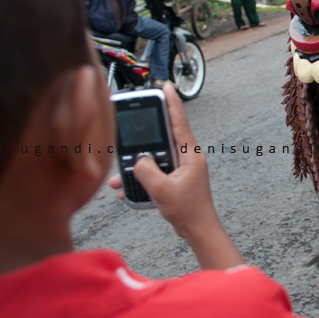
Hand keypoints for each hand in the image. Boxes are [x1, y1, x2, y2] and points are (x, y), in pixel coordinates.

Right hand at [108, 84, 243, 269]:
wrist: (199, 231)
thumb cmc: (188, 211)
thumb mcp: (161, 189)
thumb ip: (146, 170)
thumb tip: (138, 161)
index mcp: (190, 155)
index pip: (179, 122)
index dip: (172, 102)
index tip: (166, 85)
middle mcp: (188, 158)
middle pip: (162, 139)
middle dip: (143, 141)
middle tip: (131, 129)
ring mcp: (182, 170)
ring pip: (155, 160)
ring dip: (137, 168)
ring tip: (119, 177)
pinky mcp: (176, 181)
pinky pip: (156, 174)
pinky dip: (142, 181)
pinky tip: (127, 191)